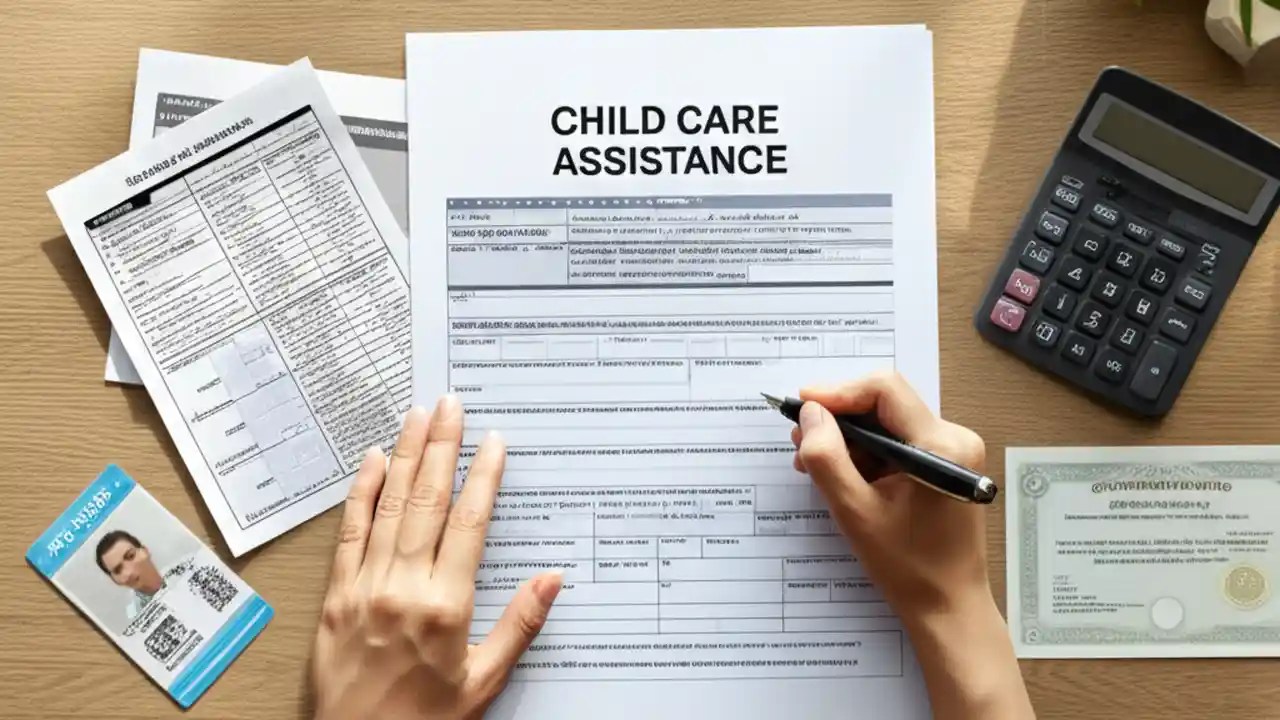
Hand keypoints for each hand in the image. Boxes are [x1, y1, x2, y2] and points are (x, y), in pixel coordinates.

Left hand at [311, 397, 561, 719]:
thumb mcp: (483, 682)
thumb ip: (518, 626)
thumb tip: (552, 580)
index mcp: (444, 607)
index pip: (469, 524)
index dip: (483, 477)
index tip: (493, 443)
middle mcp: (401, 588)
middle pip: (427, 500)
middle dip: (441, 446)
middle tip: (451, 404)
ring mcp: (363, 588)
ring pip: (388, 506)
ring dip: (403, 456)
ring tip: (416, 416)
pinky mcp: (334, 596)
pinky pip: (349, 532)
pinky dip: (361, 493)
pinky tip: (371, 462)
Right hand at [791, 371, 988, 623]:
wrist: (948, 606)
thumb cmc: (908, 566)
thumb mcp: (855, 511)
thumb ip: (827, 458)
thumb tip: (810, 414)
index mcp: (942, 445)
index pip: (885, 390)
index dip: (838, 392)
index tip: (802, 406)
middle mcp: (954, 439)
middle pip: (885, 404)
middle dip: (839, 419)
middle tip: (800, 440)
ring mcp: (953, 452)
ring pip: (888, 424)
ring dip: (849, 440)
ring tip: (814, 463)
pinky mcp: (945, 467)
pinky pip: (898, 444)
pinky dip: (867, 455)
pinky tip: (842, 475)